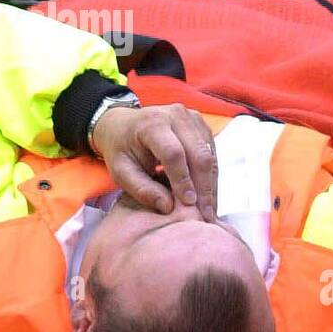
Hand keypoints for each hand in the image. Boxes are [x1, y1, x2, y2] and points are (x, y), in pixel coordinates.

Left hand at [92, 104, 217, 220]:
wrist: (123, 124)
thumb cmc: (121, 149)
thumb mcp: (120, 171)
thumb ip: (141, 189)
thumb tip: (168, 207)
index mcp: (152, 123)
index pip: (174, 153)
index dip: (183, 180)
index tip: (188, 204)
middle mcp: (176, 115)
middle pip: (198, 153)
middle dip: (204, 187)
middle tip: (205, 216)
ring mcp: (191, 117)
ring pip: (209, 154)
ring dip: (211, 184)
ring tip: (209, 210)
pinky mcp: (201, 124)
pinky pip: (212, 152)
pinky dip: (211, 176)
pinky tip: (208, 196)